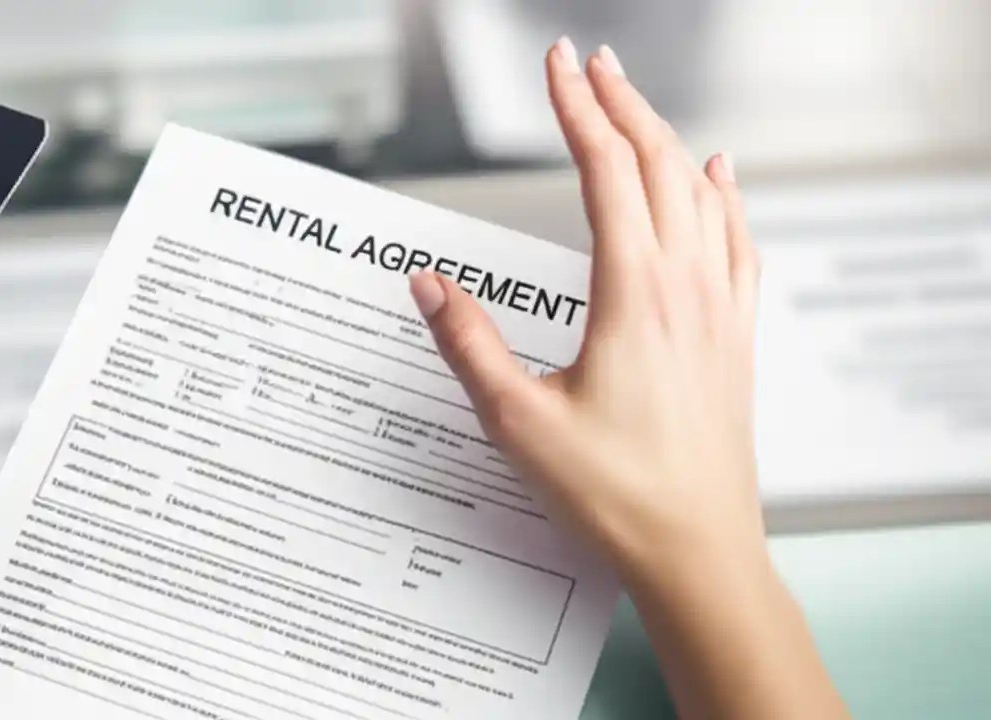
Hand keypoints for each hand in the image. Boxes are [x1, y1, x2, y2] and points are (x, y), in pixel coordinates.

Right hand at [410, 40, 844, 718]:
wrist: (698, 551)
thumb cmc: (615, 495)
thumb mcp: (518, 422)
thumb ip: (468, 343)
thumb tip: (427, 283)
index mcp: (635, 294)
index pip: (604, 170)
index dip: (575, 108)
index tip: (555, 64)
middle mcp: (687, 286)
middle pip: (656, 163)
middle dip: (619, 102)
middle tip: (588, 61)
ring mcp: (720, 309)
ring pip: (699, 193)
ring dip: (665, 138)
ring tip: (635, 101)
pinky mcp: (735, 336)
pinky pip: (739, 241)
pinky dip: (725, 195)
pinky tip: (721, 177)